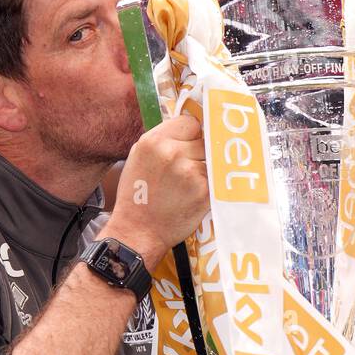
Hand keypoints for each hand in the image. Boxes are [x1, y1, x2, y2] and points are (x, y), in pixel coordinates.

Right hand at [106, 113, 208, 269]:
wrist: (138, 232)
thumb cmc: (137, 197)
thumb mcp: (138, 158)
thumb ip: (163, 140)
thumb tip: (190, 128)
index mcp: (153, 141)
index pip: (190, 122)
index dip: (191, 134)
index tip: (189, 145)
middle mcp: (172, 153)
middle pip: (204, 139)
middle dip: (199, 153)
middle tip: (186, 172)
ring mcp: (190, 171)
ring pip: (212, 160)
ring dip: (205, 171)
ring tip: (188, 186)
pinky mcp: (204, 191)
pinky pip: (217, 179)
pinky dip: (210, 187)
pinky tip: (194, 196)